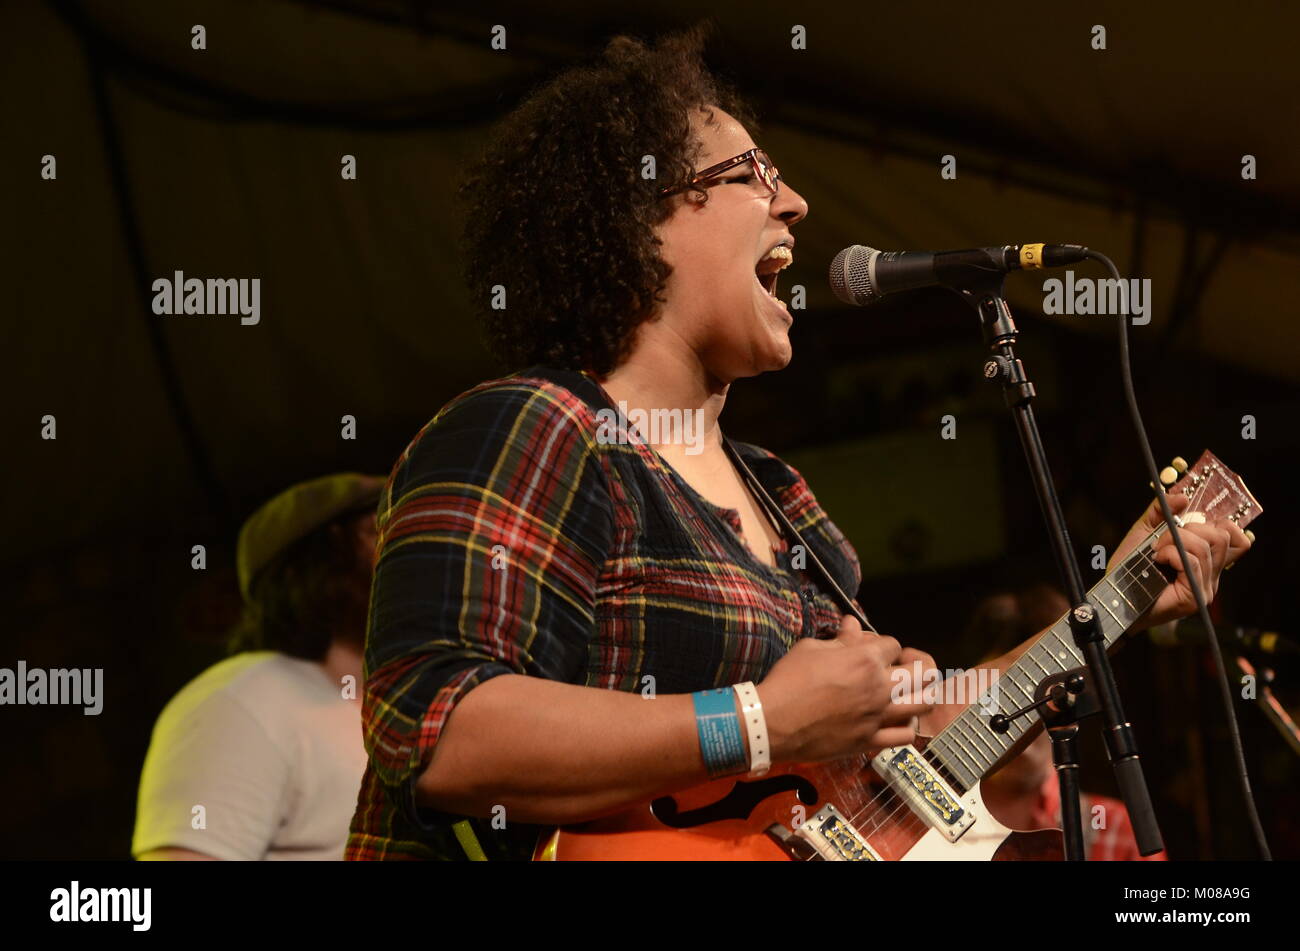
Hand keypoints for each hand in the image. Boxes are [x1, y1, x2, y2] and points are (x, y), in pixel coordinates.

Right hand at [758, 615, 932, 763]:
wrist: (772, 722)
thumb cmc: (788, 681)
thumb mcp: (811, 649)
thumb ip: (839, 640)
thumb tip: (851, 624)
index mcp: (865, 660)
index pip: (893, 644)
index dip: (883, 644)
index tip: (872, 648)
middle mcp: (880, 687)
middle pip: (926, 671)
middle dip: (919, 661)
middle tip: (904, 664)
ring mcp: (879, 716)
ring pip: (925, 703)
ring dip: (920, 693)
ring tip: (906, 691)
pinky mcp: (871, 741)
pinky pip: (906, 735)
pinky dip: (906, 726)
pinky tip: (894, 719)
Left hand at [1111, 492, 1251, 629]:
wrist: (1113, 595)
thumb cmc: (1130, 567)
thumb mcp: (1145, 531)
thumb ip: (1162, 511)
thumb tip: (1183, 497)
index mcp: (1206, 561)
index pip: (1238, 539)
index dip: (1221, 523)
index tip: (1190, 522)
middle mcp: (1211, 575)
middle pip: (1222, 536)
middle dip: (1190, 528)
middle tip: (1163, 539)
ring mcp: (1205, 587)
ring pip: (1205, 546)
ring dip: (1174, 540)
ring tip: (1156, 551)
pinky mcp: (1195, 596)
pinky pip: (1191, 561)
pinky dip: (1171, 553)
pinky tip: (1158, 559)